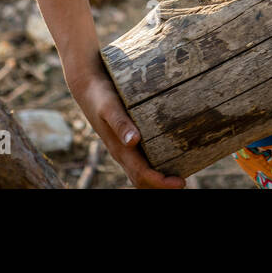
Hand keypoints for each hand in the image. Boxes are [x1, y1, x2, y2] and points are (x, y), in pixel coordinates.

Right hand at [68, 64, 186, 188]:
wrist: (88, 87)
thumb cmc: (101, 96)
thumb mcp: (110, 106)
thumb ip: (120, 123)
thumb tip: (133, 141)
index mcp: (119, 149)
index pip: (141, 174)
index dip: (160, 182)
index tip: (181, 182)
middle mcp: (122, 152)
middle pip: (141, 179)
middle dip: (161, 185)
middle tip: (183, 182)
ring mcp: (123, 147)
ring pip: (140, 171)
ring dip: (158, 178)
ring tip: (180, 173)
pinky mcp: (126, 140)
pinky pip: (141, 159)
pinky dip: (155, 164)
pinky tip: (170, 155)